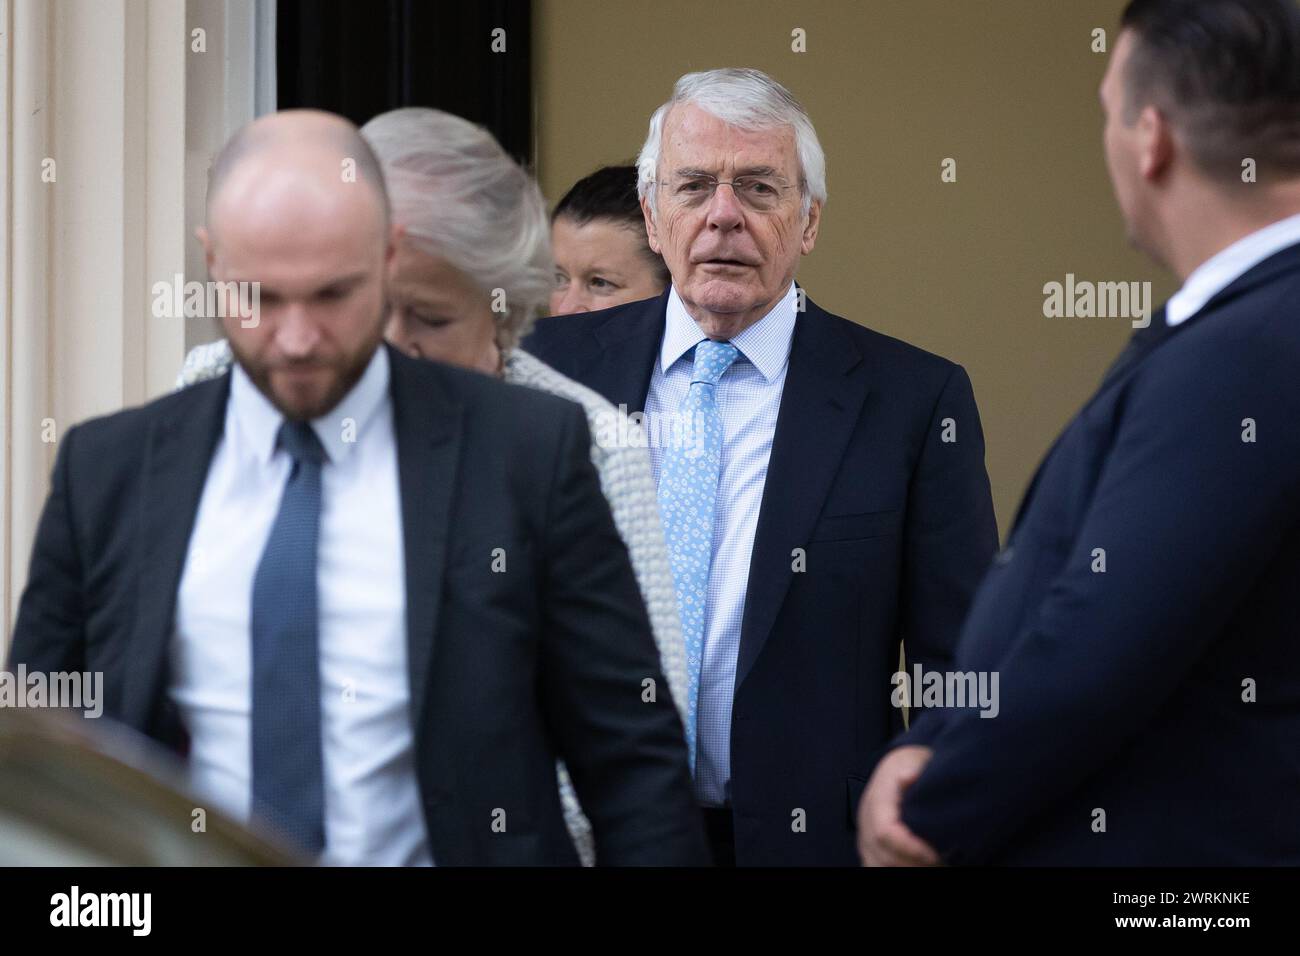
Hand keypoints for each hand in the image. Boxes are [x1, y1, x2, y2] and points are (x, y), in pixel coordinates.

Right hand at [856, 745, 940, 866]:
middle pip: (881, 854)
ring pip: (877, 863)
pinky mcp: (869, 846)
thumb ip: (915, 768)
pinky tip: (918, 864)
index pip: (884, 831)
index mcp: (878, 797)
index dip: (909, 847)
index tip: (934, 854)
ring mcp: (865, 833)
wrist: (901, 766)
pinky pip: (875, 864)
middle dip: (912, 862)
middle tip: (941, 861)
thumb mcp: (918, 759)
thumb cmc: (914, 765)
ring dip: (906, 867)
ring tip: (933, 863)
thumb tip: (907, 777)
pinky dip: (897, 867)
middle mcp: (866, 817)